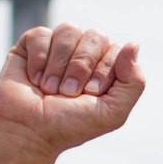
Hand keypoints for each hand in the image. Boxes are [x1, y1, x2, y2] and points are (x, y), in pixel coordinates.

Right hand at [0, 23, 145, 157]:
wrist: (28, 133)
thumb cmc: (69, 127)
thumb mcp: (112, 113)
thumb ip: (134, 82)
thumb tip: (133, 44)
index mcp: (105, 69)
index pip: (115, 49)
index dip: (103, 70)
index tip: (89, 94)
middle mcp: (83, 55)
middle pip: (95, 35)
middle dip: (81, 67)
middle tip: (68, 93)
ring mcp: (57, 48)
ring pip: (69, 30)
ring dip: (59, 65)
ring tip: (50, 89)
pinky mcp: (32, 45)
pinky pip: (42, 34)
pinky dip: (39, 60)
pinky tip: (35, 79)